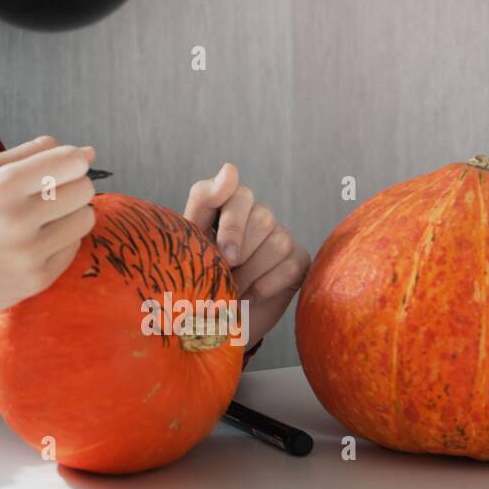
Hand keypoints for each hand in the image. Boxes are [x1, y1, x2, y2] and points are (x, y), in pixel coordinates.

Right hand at [0, 135, 96, 322]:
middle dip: (74, 184)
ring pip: (85, 219)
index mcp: (0, 188)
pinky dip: (61, 240)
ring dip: (71, 213)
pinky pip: (73, 248)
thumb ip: (29, 155)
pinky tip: (35, 241)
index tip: (63, 165)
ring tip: (44, 217)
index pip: (70, 162)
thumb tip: (85, 152)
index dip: (72, 159)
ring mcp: (30, 255)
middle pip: (84, 190)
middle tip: (52, 191)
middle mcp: (17, 221)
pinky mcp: (38, 280)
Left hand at [183, 162, 310, 346]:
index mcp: (227, 205)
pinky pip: (289, 265)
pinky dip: (266, 284)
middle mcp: (258, 215)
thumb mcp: (189, 241)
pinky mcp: (298, 260)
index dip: (229, 212)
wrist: (216, 320)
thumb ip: (204, 201)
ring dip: (250, 272)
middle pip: (261, 216)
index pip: (234, 192)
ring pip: (277, 242)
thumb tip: (231, 168)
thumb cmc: (199, 275)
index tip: (223, 245)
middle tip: (224, 269)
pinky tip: (252, 293)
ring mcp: (281, 236)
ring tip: (233, 287)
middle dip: (238, 247)